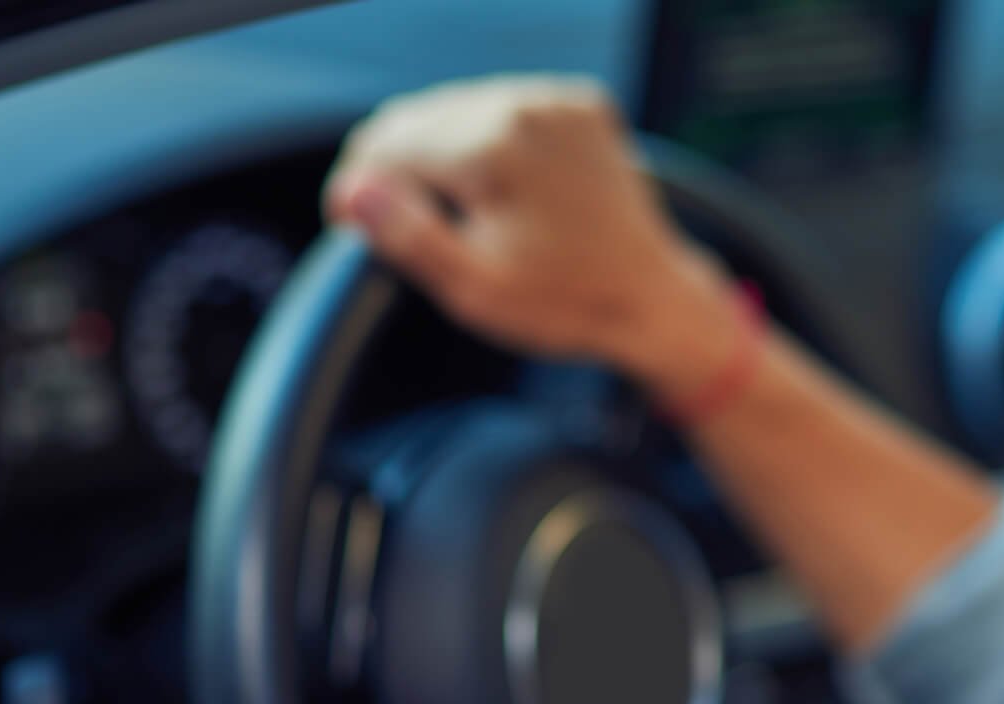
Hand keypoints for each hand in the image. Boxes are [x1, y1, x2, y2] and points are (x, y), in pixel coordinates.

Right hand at [324, 75, 741, 398]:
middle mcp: (523, 106)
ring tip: (448, 210)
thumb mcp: (474, 289)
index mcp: (490, 147)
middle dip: (395, 166)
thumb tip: (355, 188)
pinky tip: (498, 189)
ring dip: (440, 151)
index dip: (359, 186)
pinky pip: (506, 108)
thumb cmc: (565, 302)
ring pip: (457, 109)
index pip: (385, 144)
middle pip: (416, 118)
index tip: (350, 224)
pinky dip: (489, 140)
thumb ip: (407, 235)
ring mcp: (557, 102)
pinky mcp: (581, 106)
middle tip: (392, 221)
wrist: (654, 298)